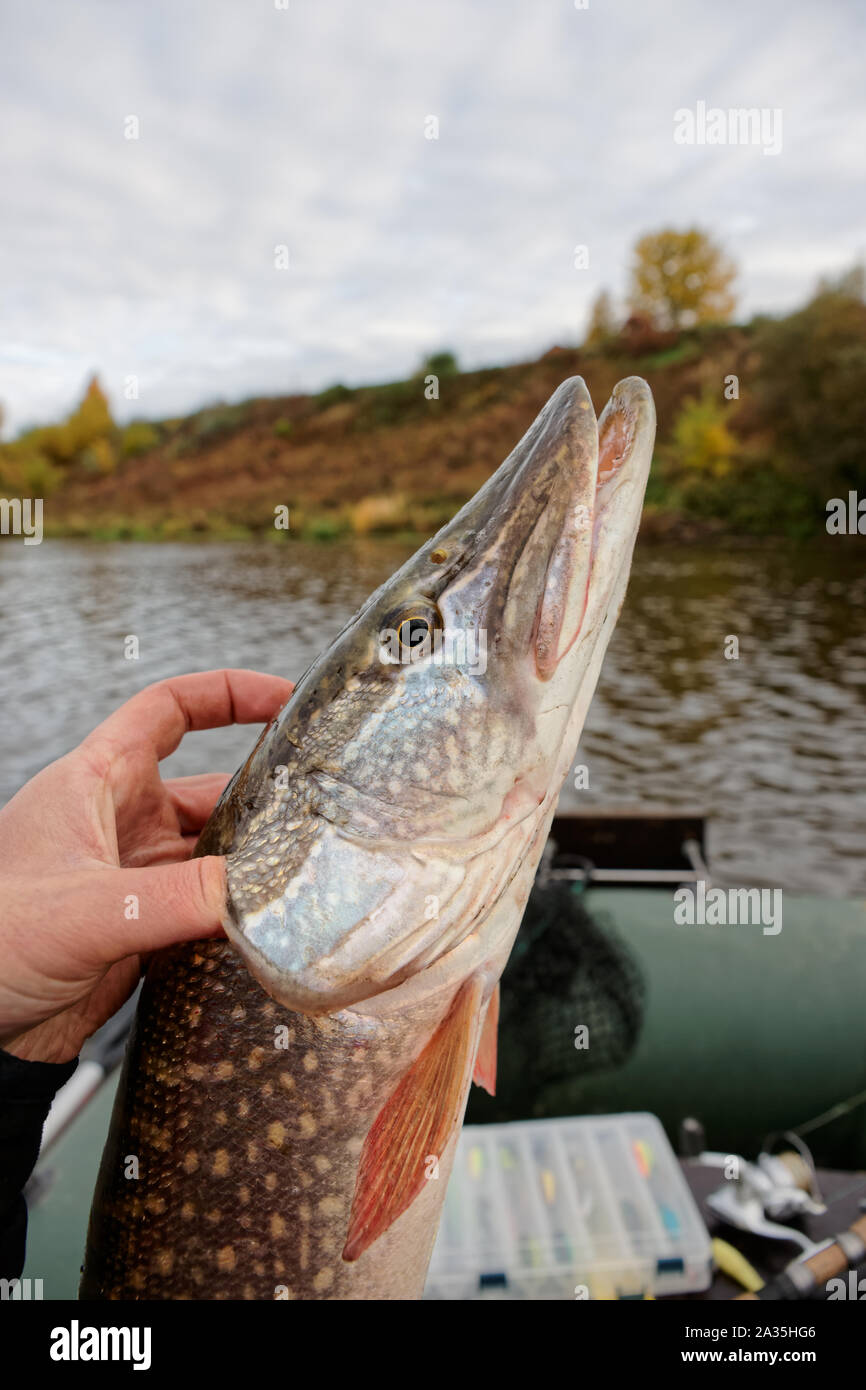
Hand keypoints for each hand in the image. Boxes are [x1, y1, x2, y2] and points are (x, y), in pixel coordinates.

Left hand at [0, 669, 292, 1063]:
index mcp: (94, 784)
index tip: (285, 699)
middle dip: (261, 796)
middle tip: (318, 809)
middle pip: (208, 788)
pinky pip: (206, 906)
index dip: (227, 695)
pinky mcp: (142, 926)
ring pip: (213, 852)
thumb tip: (251, 891)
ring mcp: (132, 875)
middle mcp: (118, 822)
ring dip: (253, 863)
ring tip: (305, 873)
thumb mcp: (83, 912)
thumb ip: (171, 901)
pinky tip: (270, 924)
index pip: (167, 711)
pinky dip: (239, 912)